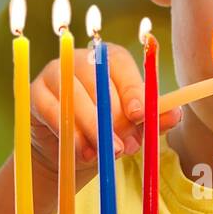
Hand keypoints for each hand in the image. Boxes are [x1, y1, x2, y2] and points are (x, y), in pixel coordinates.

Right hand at [28, 41, 182, 184]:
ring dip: (92, 129)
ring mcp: (55, 73)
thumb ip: (152, 120)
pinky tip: (83, 153)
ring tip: (104, 155)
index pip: (121, 65)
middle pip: (97, 82)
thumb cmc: (107, 131)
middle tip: (123, 147)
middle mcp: (80, 58)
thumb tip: (176, 115)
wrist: (71, 151)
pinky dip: (70, 134)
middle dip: (112, 118)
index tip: (140, 115)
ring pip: (75, 97)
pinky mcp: (36, 92)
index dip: (131, 90)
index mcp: (109, 59)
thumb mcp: (132, 128)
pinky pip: (53, 112)